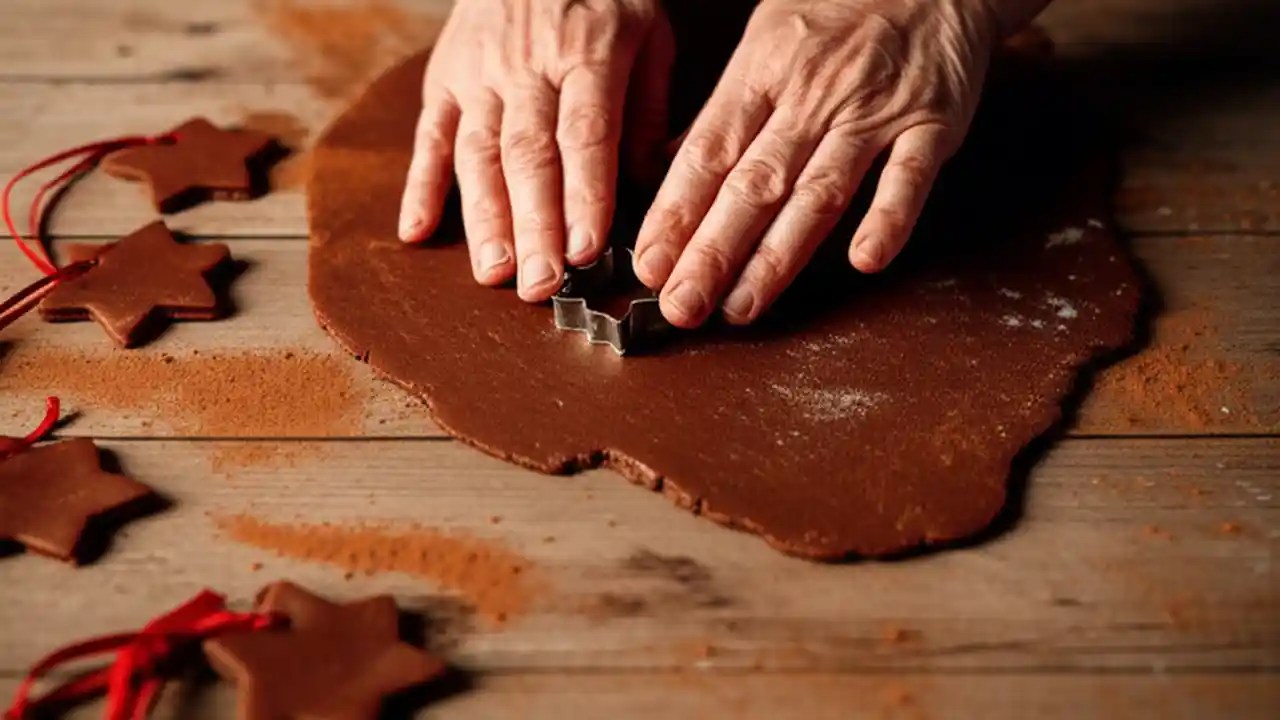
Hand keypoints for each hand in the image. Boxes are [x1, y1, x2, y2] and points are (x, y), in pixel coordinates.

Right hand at [398, 0, 672, 300]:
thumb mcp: (649, 36)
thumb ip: (646, 112)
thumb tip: (646, 189)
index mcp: (588, 54)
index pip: (585, 134)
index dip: (584, 195)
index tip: (586, 250)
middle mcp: (527, 67)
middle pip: (528, 155)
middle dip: (534, 225)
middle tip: (541, 284)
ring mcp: (479, 73)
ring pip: (477, 153)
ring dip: (483, 218)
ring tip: (494, 274)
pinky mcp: (444, 78)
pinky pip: (428, 136)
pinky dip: (419, 186)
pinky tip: (415, 232)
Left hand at [632, 0, 999, 326]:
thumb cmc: (838, 10)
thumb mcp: (764, 41)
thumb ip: (724, 110)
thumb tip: (667, 166)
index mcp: (762, 71)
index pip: (707, 154)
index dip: (675, 213)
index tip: (649, 265)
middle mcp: (812, 96)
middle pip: (754, 185)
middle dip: (712, 252)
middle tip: (681, 305)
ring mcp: (873, 112)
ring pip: (818, 193)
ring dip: (778, 258)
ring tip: (742, 306)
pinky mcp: (931, 123)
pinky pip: (908, 177)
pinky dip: (888, 218)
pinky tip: (864, 260)